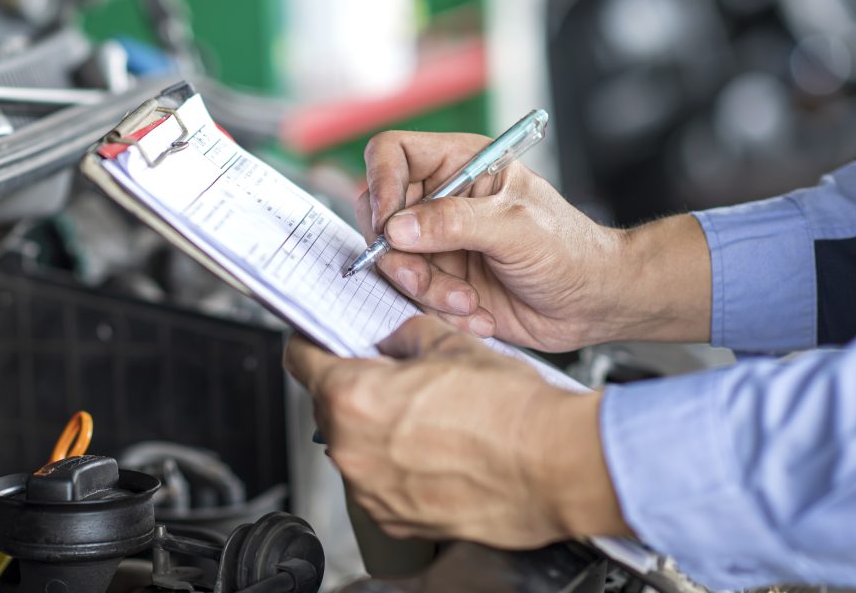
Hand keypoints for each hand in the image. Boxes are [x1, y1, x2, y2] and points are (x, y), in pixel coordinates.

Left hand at [283, 316, 628, 547]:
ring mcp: (373, 492)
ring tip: (430, 418)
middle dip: (355, 388)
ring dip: (379, 431)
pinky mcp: (398, 520)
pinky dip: (399, 467)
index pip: (300, 360)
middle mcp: (353, 450)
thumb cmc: (510, 412)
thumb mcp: (451, 343)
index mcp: (354, 397)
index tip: (319, 340)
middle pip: (329, 406)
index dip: (311, 342)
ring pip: (356, 448)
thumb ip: (406, 337)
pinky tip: (438, 450)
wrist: (555, 465)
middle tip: (394, 376)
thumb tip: (394, 339)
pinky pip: (381, 484)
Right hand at [357, 131, 710, 350]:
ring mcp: (439, 243)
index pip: (393, 154)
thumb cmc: (571, 251)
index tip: (388, 225)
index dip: (380, 184)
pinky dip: (441, 311)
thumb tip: (398, 227)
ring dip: (426, 290)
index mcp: (461, 165)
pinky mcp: (441, 281)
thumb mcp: (516, 228)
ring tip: (467, 303)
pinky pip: (413, 296)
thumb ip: (455, 222)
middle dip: (399, 255)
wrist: (594, 303)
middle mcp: (442, 200)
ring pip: (393, 262)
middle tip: (422, 278)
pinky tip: (477, 314)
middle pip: (380, 214)